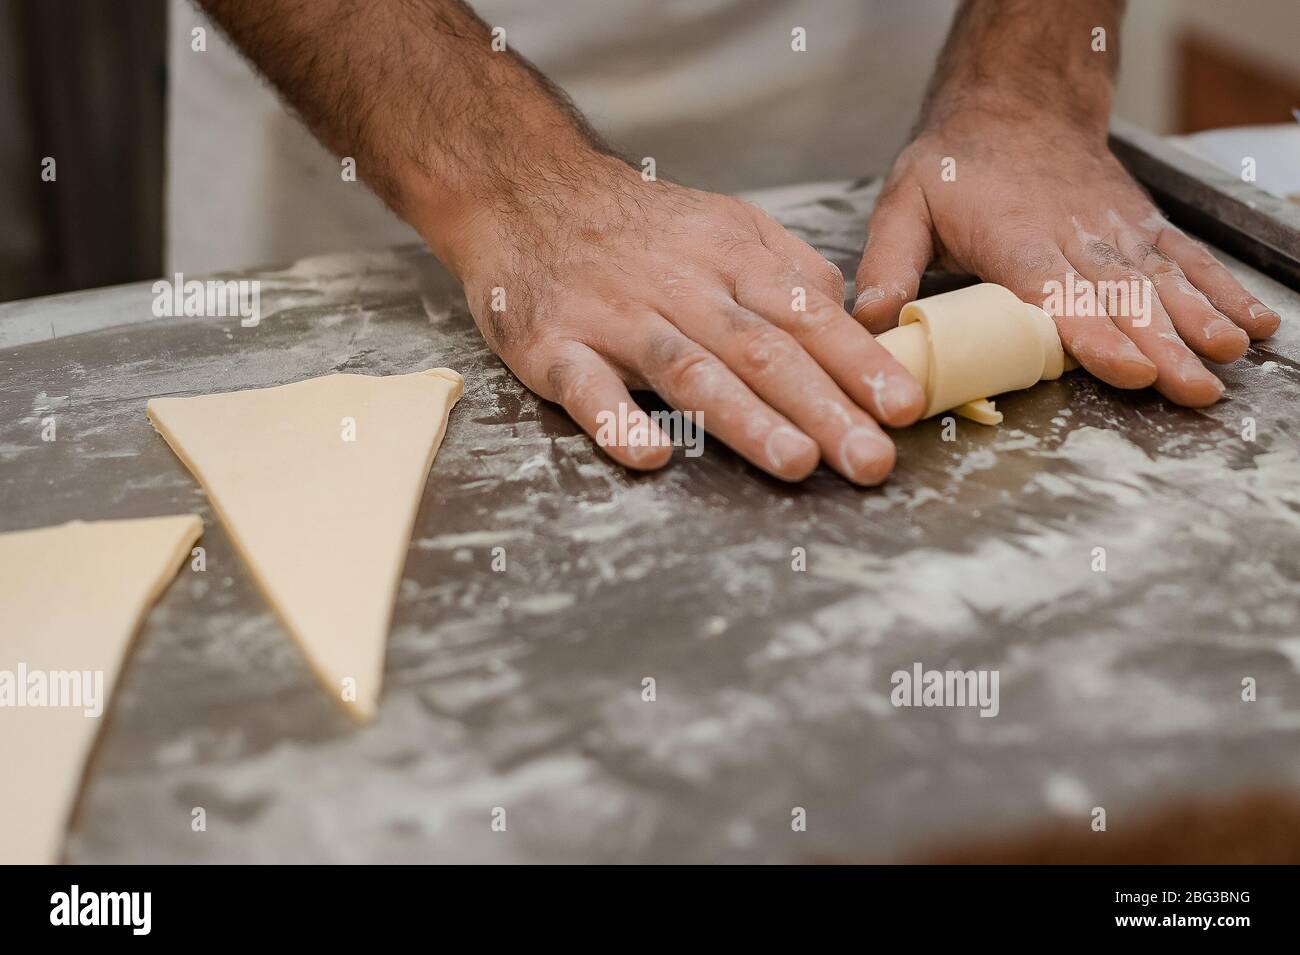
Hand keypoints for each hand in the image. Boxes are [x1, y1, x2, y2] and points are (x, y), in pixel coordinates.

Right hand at [445, 155, 925, 483]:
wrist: (529, 190)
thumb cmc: (640, 227)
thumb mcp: (726, 224)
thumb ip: (788, 269)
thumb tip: (847, 315)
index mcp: (731, 259)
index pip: (808, 316)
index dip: (859, 364)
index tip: (904, 408)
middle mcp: (682, 290)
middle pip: (762, 350)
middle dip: (823, 407)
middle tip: (871, 460)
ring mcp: (616, 319)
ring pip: (688, 370)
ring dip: (744, 418)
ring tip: (795, 463)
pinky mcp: (553, 346)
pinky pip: (586, 387)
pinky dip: (617, 420)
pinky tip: (652, 456)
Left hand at [853, 110, 1280, 406]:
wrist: (1013, 104)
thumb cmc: (954, 165)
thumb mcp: (903, 205)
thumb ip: (888, 265)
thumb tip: (871, 324)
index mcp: (1016, 239)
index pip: (1056, 293)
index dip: (1092, 333)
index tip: (1127, 368)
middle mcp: (1075, 237)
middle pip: (1121, 297)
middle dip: (1161, 345)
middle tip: (1192, 388)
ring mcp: (1114, 232)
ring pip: (1162, 280)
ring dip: (1198, 321)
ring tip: (1227, 359)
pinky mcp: (1139, 228)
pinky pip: (1186, 260)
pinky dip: (1222, 290)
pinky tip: (1251, 324)